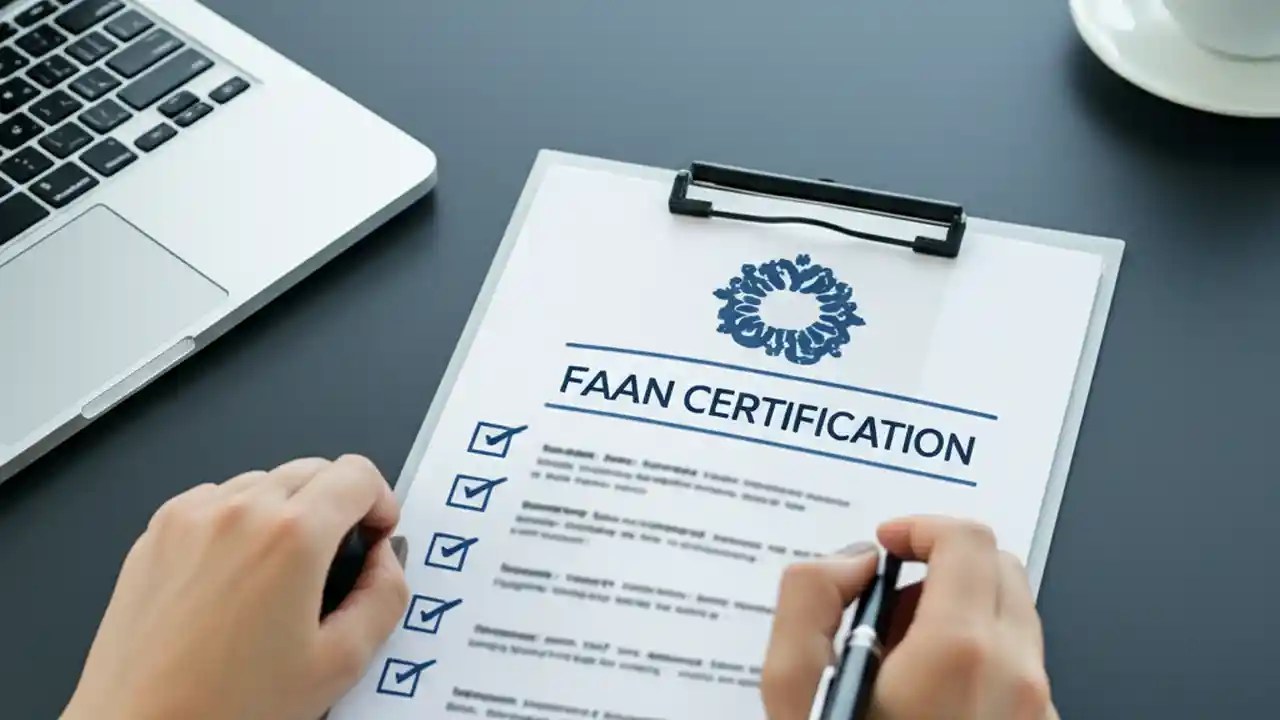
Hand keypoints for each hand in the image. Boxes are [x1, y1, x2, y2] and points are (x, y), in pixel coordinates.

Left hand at [62, 456, 409, 719]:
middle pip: (314, 469)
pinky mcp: (157, 531)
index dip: (379, 500)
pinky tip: (237, 576)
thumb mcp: (340, 663)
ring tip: (281, 574)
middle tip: (336, 558)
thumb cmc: (225, 708)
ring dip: (287, 510)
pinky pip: (216, 500)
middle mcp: (240, 512)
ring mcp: (192, 516)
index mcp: (292, 537)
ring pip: (265, 481)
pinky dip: (238, 521)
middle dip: (337, 505)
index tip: (375, 530)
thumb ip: (385, 597)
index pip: (357, 473)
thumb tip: (386, 561)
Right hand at [761, 516, 1057, 719]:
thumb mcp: (794, 694)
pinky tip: (928, 698)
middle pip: (998, 566)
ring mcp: (1036, 710)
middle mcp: (1013, 675)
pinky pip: (1020, 666)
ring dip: (960, 611)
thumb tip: (848, 561)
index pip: (965, 538)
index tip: (889, 543)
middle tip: (888, 607)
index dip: (920, 526)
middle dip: (940, 567)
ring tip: (901, 661)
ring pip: (1012, 615)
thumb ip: (807, 602)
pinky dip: (980, 655)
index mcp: (958, 651)